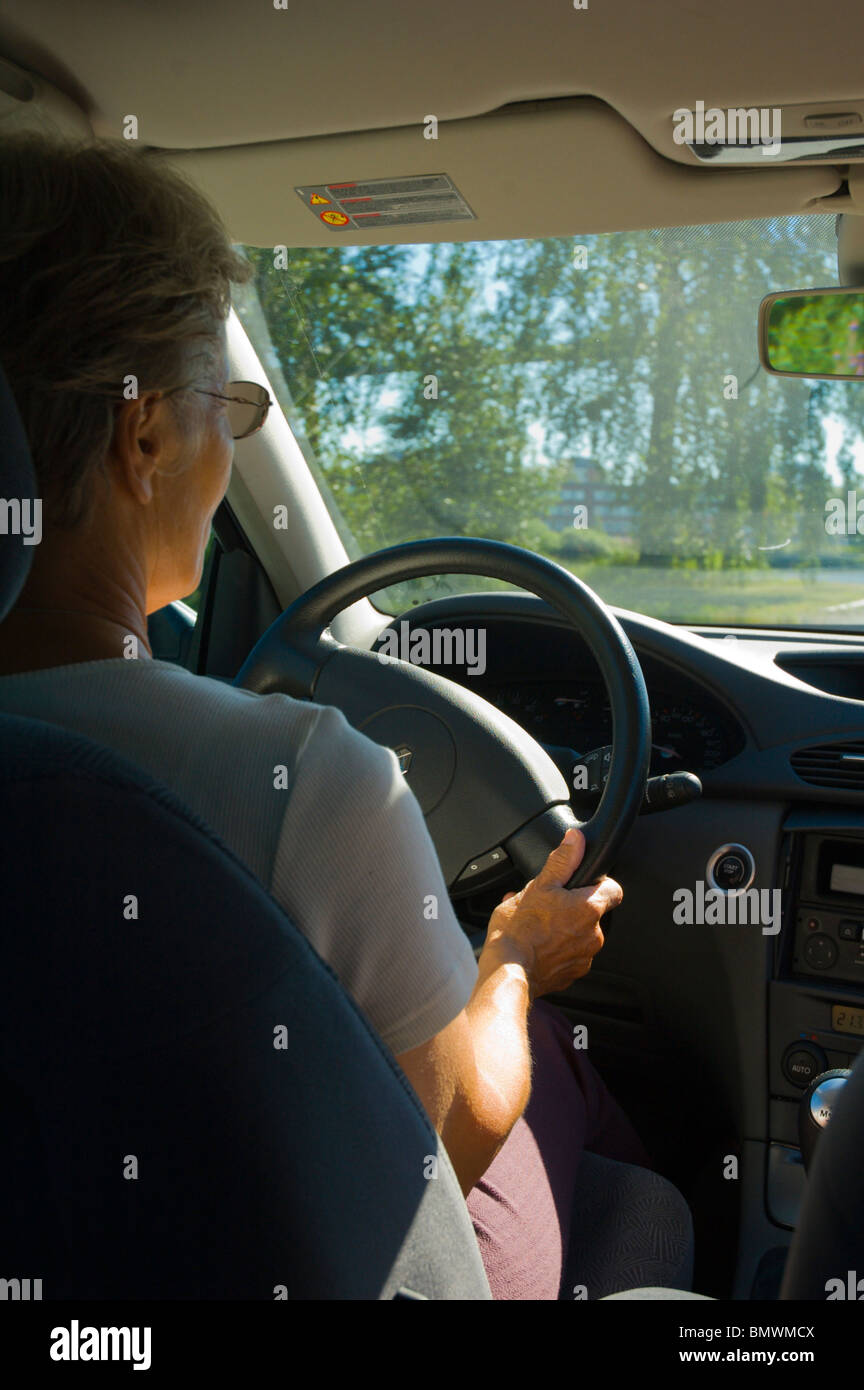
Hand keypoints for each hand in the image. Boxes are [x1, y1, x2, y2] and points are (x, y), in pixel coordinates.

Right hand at [483, 827, 621, 998]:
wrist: (507, 972)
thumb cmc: (519, 931)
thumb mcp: (538, 886)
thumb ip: (562, 860)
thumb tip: (575, 839)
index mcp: (589, 909)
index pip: (613, 889)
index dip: (599, 883)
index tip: (582, 884)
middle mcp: (594, 935)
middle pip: (592, 912)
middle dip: (573, 907)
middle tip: (548, 905)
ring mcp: (584, 958)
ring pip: (579, 935)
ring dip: (564, 928)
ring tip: (537, 926)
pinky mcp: (572, 974)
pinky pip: (570, 956)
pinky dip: (557, 949)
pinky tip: (536, 945)